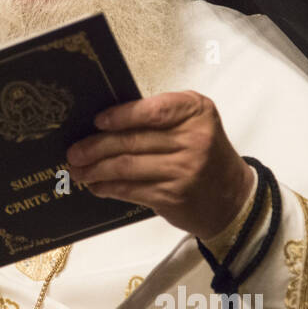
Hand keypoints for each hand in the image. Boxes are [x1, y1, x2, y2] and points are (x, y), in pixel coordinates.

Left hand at [66, 91, 251, 239]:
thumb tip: (105, 123)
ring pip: (127, 166)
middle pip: (133, 140)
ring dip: (96, 169)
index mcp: (196, 111)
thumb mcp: (192, 124)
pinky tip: (97, 185)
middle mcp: (194, 139)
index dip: (121, 116)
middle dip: (96, 147)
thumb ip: (159, 118)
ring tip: (78, 170)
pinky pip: (132, 189)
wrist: (233, 197)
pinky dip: (109, 187)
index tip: (97, 121)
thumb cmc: (204, 153)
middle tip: (74, 152)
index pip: (152, 110)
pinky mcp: (173, 196)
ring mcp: (184, 170)